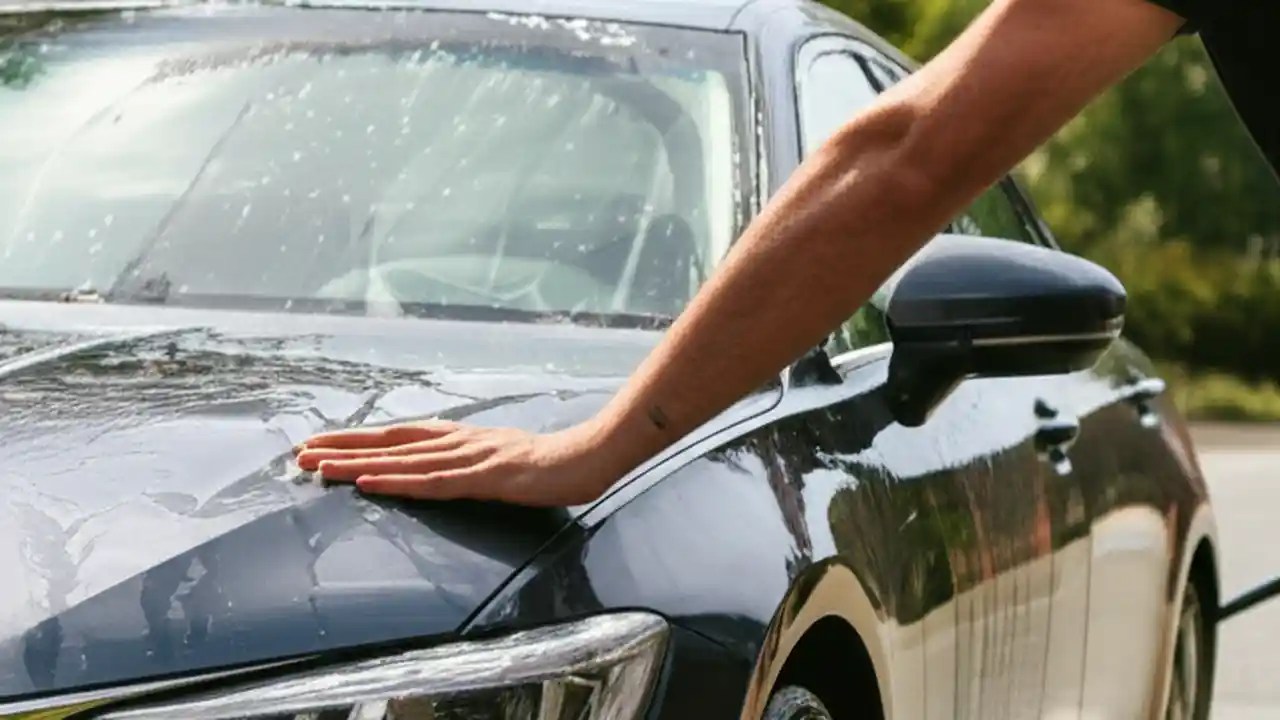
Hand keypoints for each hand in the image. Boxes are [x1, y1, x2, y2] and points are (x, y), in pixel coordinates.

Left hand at [293, 420, 618, 506]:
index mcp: (461, 438)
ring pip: (402, 460)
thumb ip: (471, 462)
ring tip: (319, 468)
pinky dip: (397, 481)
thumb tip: (444, 468)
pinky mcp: (485, 477)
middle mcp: (457, 441)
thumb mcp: (501, 458)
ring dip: (358, 464)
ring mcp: (470, 458)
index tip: (323, 445)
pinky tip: (369, 483)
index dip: (360, 440)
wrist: (589, 456)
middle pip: (390, 443)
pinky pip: (432, 482)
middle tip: (300, 453)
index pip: (399, 437)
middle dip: (343, 448)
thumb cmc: (550, 462)